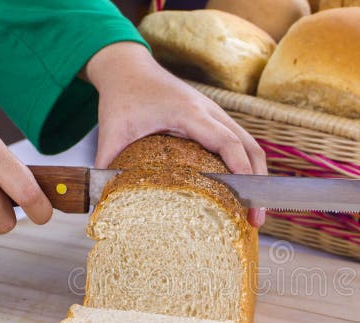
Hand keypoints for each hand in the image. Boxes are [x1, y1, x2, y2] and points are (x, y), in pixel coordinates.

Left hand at [83, 42, 266, 226]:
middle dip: (258, 181)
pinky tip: (242, 190)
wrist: (127, 67)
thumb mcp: (111, 131)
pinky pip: (240, 142)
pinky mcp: (214, 119)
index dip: (241, 170)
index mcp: (189, 113)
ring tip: (254, 210)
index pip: (227, 142)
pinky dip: (247, 165)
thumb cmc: (122, 96)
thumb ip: (107, 164)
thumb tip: (102, 202)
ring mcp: (215, 114)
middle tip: (256, 217)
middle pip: (249, 146)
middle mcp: (209, 111)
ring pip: (250, 144)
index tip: (248, 198)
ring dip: (257, 175)